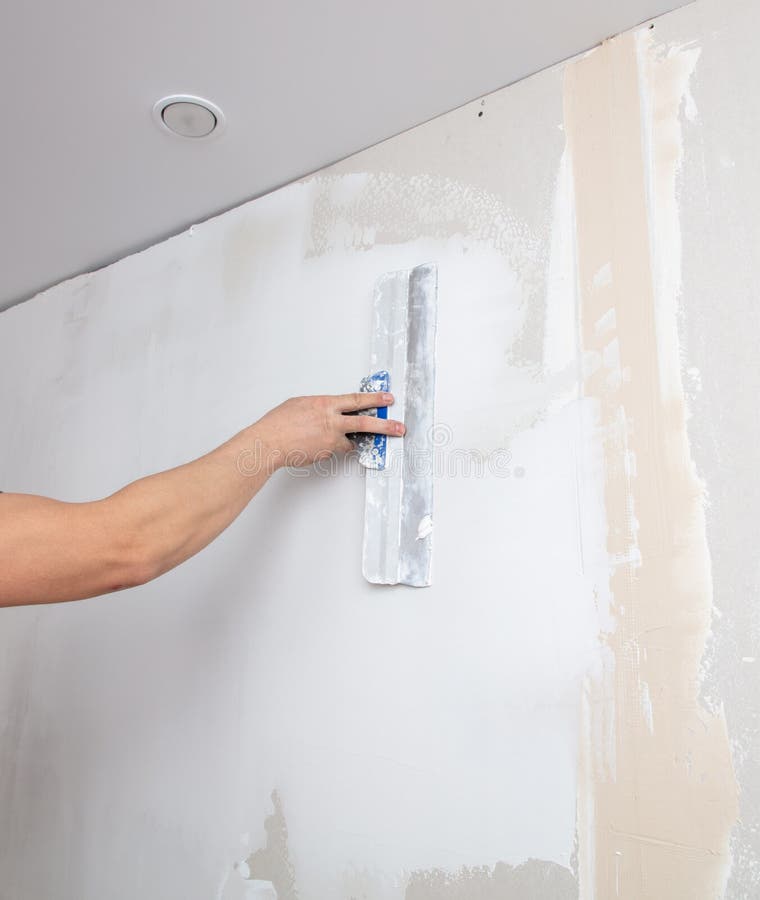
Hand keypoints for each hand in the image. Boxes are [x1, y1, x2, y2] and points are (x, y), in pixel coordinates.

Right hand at [253, 392, 403, 468]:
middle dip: (385, 425)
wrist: (269, 443)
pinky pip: (336, 449)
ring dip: (353, 439)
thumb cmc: (279, 423)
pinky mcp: (327, 454)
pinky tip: (317, 444)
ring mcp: (330, 440)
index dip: (375, 399)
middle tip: (399, 428)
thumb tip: (330, 409)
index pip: (356, 400)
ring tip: (345, 437)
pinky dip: (332, 447)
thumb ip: (320, 406)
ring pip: (351, 440)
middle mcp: (331, 422)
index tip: (388, 398)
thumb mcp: (301, 404)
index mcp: (325, 404)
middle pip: (365, 422)